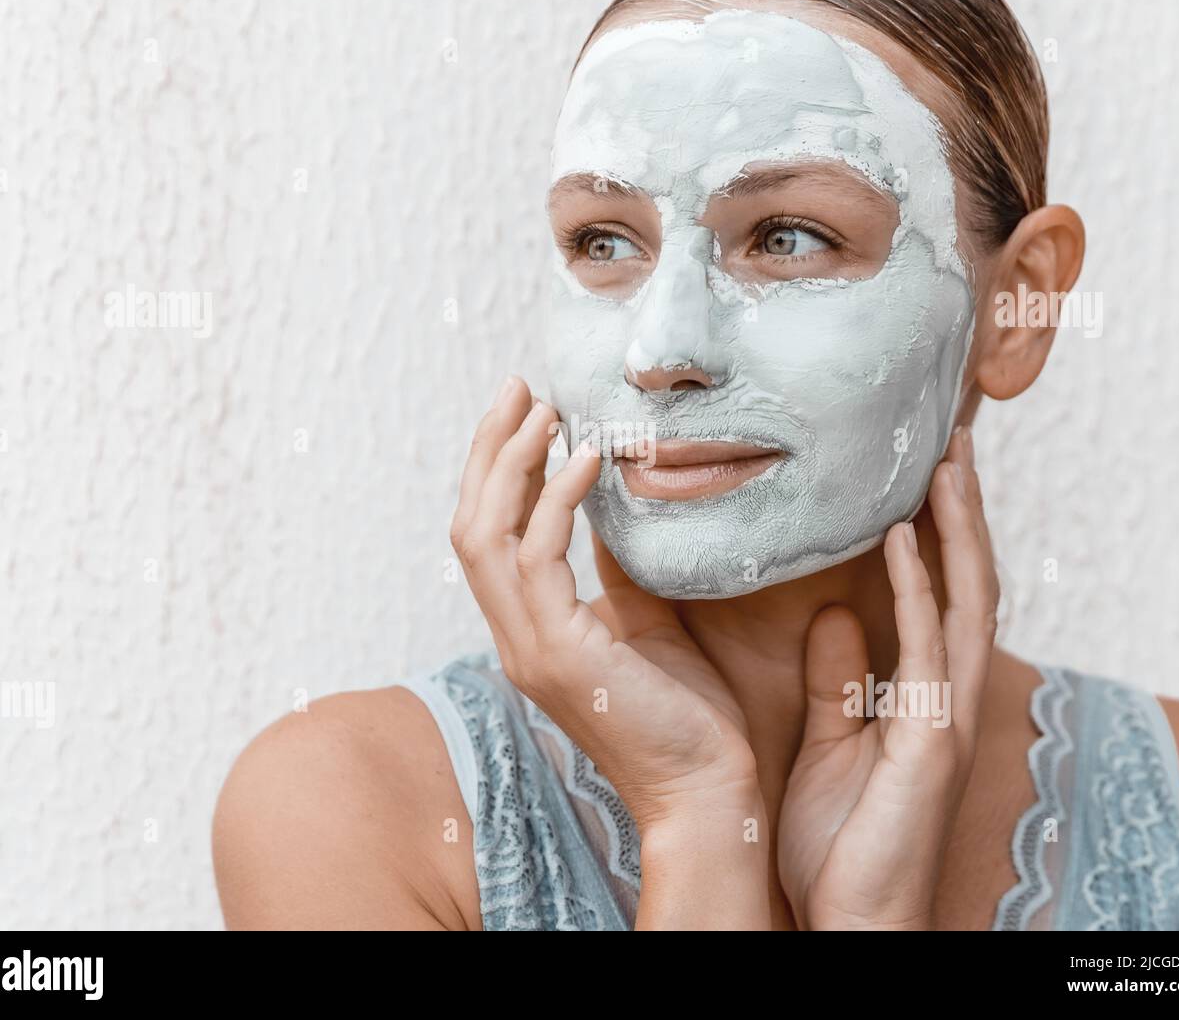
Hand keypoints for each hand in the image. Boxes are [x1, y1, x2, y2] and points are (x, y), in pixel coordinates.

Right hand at [449, 377, 761, 835]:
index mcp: (531, 630)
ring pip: (485, 537)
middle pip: (470, 525)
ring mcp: (529, 648)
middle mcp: (515, 637)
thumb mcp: (644, 621)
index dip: (499, 471)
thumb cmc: (685, 712)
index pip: (490, 536)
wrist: (708, 791)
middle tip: (518, 387)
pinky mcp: (560, 655)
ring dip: (511, 463)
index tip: (527, 413)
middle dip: (489, 450)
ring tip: (544, 407)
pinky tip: (588, 460)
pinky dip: (556, 501)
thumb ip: (613, 569)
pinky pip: (537, 560)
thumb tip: (609, 506)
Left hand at [776, 427, 998, 929]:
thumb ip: (842, 679)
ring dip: (957, 529)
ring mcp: (945, 715)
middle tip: (950, 440)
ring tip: (944, 461)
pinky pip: (928, 649)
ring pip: (968, 601)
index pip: (940, 594)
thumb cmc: (841, 842)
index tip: (921, 470)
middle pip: (968, 582)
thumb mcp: (834, 740)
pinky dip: (921, 589)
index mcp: (921, 693)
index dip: (939, 532)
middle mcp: (945, 694)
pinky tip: (903, 538)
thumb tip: (836, 613)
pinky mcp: (931, 740)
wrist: (849, 921)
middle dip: (962, 512)